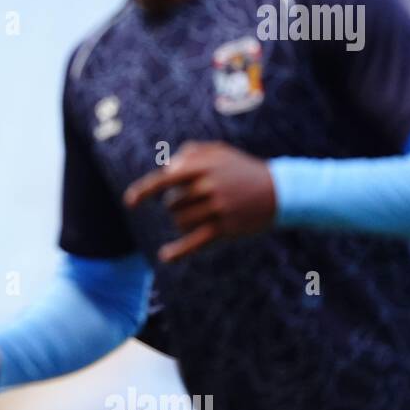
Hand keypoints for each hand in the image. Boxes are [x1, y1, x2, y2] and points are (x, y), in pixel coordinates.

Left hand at [123, 141, 275, 262]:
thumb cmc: (242, 169)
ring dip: (183, 221)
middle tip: (196, 202)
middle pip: (172, 204)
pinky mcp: (226, 227)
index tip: (129, 203)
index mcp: (203, 167)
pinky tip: (164, 257)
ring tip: (201, 215)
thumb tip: (168, 167)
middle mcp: (208, 187)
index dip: (144, 191)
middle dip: (177, 205)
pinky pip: (195, 241)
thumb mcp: (220, 152)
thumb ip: (191, 153)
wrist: (280, 190)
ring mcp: (217, 208)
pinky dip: (178, 251)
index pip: (165, 180)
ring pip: (181, 221)